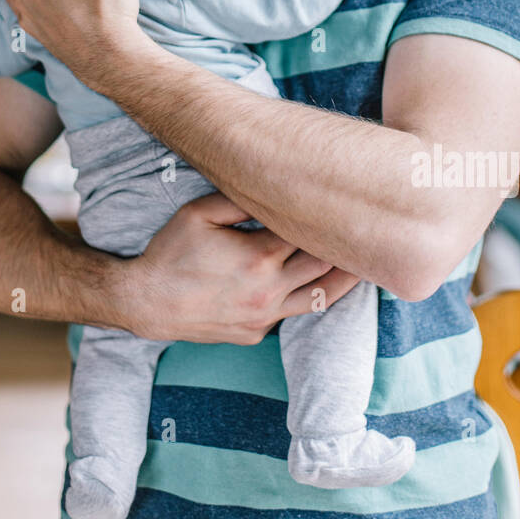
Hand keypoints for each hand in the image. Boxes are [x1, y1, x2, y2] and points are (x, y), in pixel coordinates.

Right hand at [121, 190, 359, 343]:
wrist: (146, 303)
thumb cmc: (171, 253)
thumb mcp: (198, 213)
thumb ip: (237, 198)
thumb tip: (269, 184)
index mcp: (259, 255)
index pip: (309, 233)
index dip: (331, 219)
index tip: (351, 203)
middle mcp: (269, 290)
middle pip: (325, 266)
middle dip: (349, 249)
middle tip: (373, 232)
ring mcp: (264, 317)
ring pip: (319, 299)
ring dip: (345, 281)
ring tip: (368, 266)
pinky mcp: (255, 334)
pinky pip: (288, 316)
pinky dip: (302, 299)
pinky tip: (315, 285)